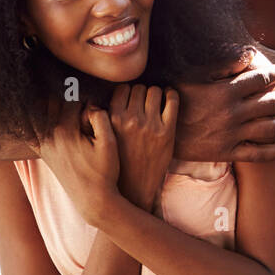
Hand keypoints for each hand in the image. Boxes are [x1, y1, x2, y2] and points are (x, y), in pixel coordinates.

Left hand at [37, 99, 120, 227]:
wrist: (93, 200)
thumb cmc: (105, 172)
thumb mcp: (109, 144)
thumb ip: (100, 119)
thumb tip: (91, 104)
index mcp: (65, 131)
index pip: (71, 100)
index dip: (85, 97)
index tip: (93, 100)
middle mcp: (50, 137)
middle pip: (53, 104)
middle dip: (67, 98)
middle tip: (79, 97)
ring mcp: (44, 145)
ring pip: (42, 115)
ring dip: (52, 106)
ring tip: (65, 102)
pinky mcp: (43, 153)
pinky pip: (32, 132)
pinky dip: (34, 122)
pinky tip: (41, 116)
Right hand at [109, 84, 179, 211]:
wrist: (134, 186)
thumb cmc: (117, 161)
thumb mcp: (104, 138)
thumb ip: (105, 118)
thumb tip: (102, 99)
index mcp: (112, 119)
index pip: (122, 89)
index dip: (127, 92)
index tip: (130, 97)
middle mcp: (131, 120)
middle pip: (139, 88)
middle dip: (142, 92)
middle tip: (143, 101)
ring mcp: (150, 125)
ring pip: (155, 91)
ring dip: (156, 93)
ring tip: (156, 101)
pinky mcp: (167, 131)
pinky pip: (173, 101)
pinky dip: (172, 95)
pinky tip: (169, 98)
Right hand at [174, 50, 274, 162]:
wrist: (158, 131)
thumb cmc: (177, 99)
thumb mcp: (195, 76)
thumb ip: (224, 66)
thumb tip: (250, 55)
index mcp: (225, 91)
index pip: (260, 79)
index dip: (274, 74)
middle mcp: (232, 113)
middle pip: (271, 103)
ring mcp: (232, 134)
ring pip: (271, 128)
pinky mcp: (229, 153)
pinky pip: (260, 154)